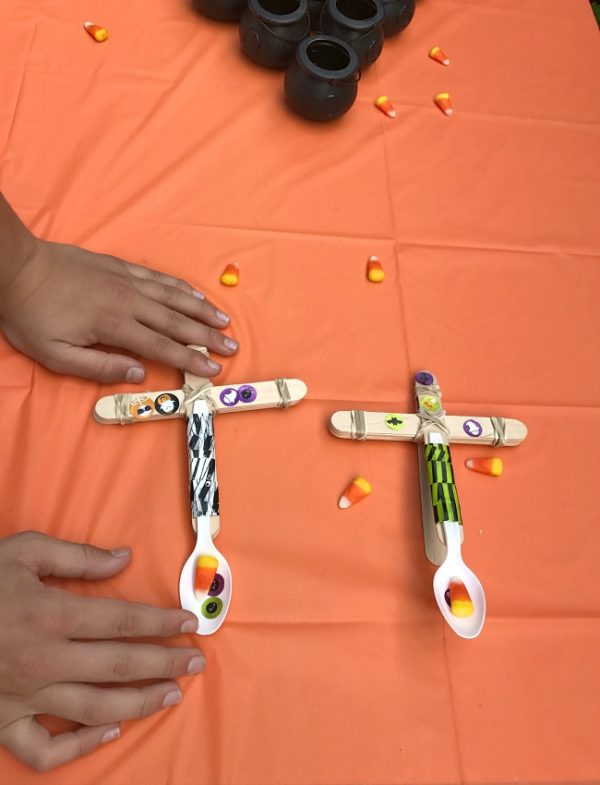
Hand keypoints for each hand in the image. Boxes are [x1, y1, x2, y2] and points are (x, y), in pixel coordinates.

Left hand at [0, 237, 238, 382]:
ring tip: (224, 320)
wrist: (16, 267)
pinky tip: (194, 294)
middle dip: (207, 336)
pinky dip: (180, 287)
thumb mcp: (54, 354)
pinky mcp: (120, 266)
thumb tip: (138, 373)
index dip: (191, 360)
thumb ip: (99, 367)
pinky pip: (158, 277)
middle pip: (177, 321)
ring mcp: (126, 280)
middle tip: (232, 346)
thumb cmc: (31, 315)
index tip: (213, 369)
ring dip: (201, 310)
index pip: (162, 347)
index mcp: (114, 325)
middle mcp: (128, 300)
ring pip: (174, 296)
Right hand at [0, 531, 204, 770]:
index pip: (124, 621)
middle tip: (196, 663)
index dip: (162, 623)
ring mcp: (22, 697)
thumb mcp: (21, 552)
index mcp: (51, 615)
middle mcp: (44, 661)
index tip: (190, 624)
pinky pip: (42, 750)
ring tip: (171, 696)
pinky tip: (108, 734)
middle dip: (165, 664)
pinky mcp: (0, 723)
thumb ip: (76, 557)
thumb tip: (124, 558)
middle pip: (120, 666)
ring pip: (94, 708)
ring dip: (139, 704)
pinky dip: (78, 748)